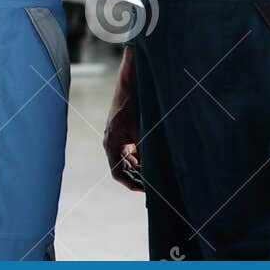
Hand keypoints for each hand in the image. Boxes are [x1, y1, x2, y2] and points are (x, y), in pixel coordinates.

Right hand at [104, 47, 143, 192]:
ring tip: (157, 173)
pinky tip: (154, 157)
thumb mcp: (143, 130)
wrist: (133, 78)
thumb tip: (152, 171)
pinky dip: (141, 155)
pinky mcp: (124, 128)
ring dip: (141, 167)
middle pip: (123, 167)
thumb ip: (145, 152)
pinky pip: (130, 148)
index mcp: (112, 142)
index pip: (118, 172)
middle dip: (138, 177)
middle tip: (155, 184)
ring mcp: (118, 134)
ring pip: (128, 159)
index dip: (131, 184)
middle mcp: (112, 140)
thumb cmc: (136, 102)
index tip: (145, 191)